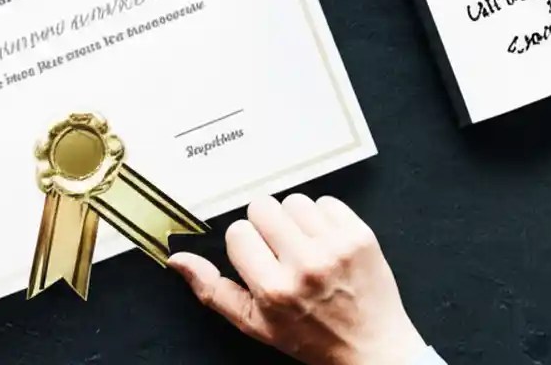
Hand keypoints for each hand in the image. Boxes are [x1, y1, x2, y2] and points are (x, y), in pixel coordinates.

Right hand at [169, 194, 425, 364]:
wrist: (372, 349)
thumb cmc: (310, 338)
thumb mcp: (255, 324)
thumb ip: (213, 291)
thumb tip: (177, 259)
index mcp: (274, 290)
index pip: (238, 232)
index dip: (245, 245)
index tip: (259, 261)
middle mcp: (305, 266)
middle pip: (263, 206)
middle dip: (266, 226)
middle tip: (280, 249)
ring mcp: (336, 248)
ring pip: (294, 201)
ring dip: (295, 220)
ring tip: (306, 246)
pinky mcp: (361, 236)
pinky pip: (327, 201)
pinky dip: (324, 218)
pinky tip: (327, 243)